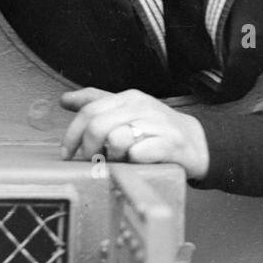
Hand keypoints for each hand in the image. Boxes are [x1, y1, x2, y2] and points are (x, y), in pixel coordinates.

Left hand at [59, 87, 209, 179]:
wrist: (197, 143)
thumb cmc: (156, 129)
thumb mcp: (127, 111)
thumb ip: (96, 103)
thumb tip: (64, 99)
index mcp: (128, 98)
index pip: (89, 110)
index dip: (72, 134)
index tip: (67, 153)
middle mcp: (142, 107)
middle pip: (97, 126)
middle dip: (87, 149)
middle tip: (90, 163)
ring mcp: (156, 124)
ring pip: (115, 139)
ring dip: (110, 157)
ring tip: (117, 162)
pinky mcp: (169, 144)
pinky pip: (137, 154)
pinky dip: (131, 163)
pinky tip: (136, 164)